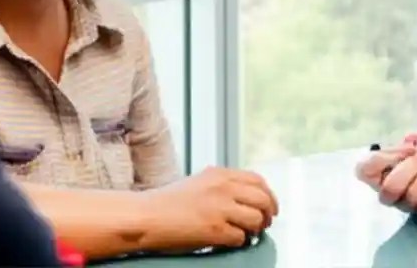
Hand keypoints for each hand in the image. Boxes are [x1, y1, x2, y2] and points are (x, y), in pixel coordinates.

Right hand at [138, 166, 278, 251]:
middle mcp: (223, 188)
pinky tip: (228, 241)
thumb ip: (222, 185)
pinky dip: (238, 241)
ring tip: (246, 233)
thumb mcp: (199, 183)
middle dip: (268, 214)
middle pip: (263, 199)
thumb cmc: (168, 203)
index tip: (269, 207)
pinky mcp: (215, 230)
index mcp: (220, 174)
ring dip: (255, 229)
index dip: (268, 196)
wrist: (146, 216)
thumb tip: (247, 198)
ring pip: (256, 219)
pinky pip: (240, 237)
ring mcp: (220, 208)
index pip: (258, 181)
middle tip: (263, 224)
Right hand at [356, 133, 416, 213]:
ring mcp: (407, 204)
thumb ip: (407, 140)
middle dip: (411, 165)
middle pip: (391, 187)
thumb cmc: (415, 153)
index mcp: (374, 174)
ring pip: (415, 193)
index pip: (364, 170)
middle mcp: (387, 194)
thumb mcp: (408, 142)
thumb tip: (414, 139)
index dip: (385, 157)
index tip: (407, 145)